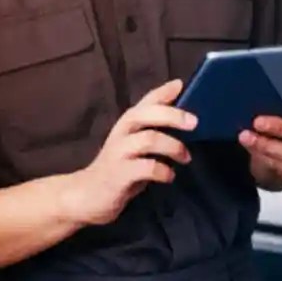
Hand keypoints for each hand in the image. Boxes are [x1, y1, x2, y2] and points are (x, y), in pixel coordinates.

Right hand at [59, 79, 197, 226]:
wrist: (87, 196)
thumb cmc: (118, 168)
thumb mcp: (136, 146)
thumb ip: (154, 130)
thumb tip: (184, 118)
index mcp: (127, 124)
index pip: (145, 101)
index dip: (163, 92)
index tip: (180, 84)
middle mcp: (121, 133)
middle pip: (145, 114)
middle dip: (172, 115)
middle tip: (194, 123)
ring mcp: (119, 153)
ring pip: (149, 139)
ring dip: (173, 147)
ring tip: (186, 158)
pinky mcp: (119, 174)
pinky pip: (146, 168)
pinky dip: (163, 171)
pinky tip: (169, 176)